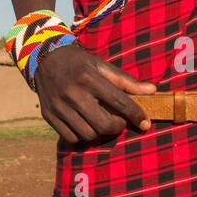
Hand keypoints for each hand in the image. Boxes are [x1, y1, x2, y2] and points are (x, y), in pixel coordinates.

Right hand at [34, 44, 157, 144]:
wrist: (44, 58)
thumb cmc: (78, 63)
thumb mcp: (101, 65)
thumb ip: (126, 80)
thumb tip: (152, 91)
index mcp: (88, 77)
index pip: (119, 101)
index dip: (135, 114)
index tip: (145, 122)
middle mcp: (72, 92)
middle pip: (104, 124)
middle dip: (117, 126)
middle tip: (118, 120)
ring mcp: (58, 106)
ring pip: (88, 134)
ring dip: (100, 132)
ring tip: (101, 121)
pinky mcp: (48, 116)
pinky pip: (71, 138)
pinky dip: (82, 136)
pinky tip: (85, 124)